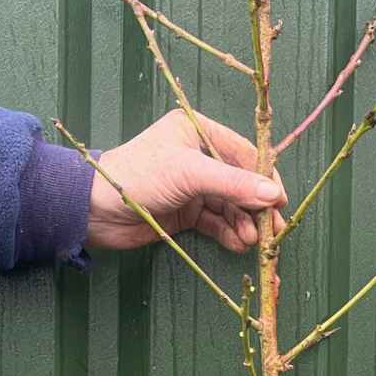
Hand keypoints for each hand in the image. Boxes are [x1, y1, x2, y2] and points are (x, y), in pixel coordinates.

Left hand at [88, 110, 286, 253]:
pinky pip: (217, 221)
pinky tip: (238, 244)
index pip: (244, 153)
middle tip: (272, 230)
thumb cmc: (137, 177)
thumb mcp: (189, 174)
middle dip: (257, 206)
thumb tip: (274, 194)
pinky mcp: (186, 211)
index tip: (281, 202)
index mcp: (198, 131)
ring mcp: (193, 185)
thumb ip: (233, 184)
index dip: (265, 177)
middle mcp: (198, 155)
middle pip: (241, 181)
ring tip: (252, 241)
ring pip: (231, 204)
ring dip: (244, 223)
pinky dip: (229, 233)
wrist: (95, 210)